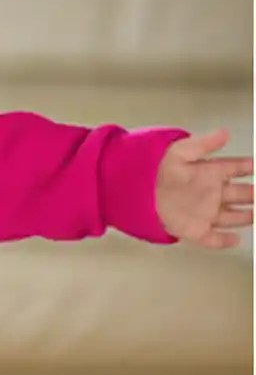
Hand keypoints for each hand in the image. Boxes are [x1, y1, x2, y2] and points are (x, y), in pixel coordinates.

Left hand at [157, 129, 253, 249]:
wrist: (131, 190)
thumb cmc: (153, 168)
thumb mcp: (179, 152)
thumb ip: (204, 144)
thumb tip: (225, 133)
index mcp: (207, 172)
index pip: (234, 168)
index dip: (247, 166)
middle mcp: (208, 193)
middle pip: (239, 194)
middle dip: (253, 193)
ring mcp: (203, 212)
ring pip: (232, 216)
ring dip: (247, 216)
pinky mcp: (193, 229)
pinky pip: (212, 238)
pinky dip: (224, 241)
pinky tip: (236, 239)